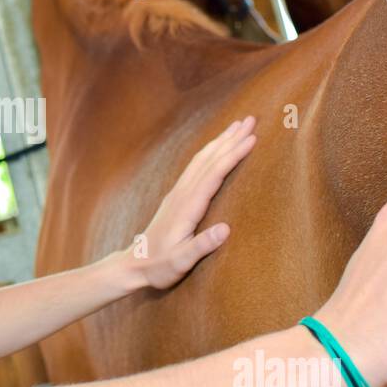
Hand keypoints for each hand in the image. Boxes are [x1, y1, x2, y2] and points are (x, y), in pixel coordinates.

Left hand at [127, 116, 256, 289]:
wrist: (134, 264)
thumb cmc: (160, 266)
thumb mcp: (181, 261)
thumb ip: (202, 245)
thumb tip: (226, 229)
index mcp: (187, 206)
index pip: (214, 174)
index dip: (233, 155)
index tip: (252, 139)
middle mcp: (182, 194)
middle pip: (209, 159)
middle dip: (231, 138)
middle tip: (251, 120)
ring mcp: (178, 193)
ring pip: (201, 159)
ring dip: (220, 141)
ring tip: (237, 126)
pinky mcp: (177, 196)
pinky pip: (196, 167)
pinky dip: (210, 152)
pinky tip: (216, 148)